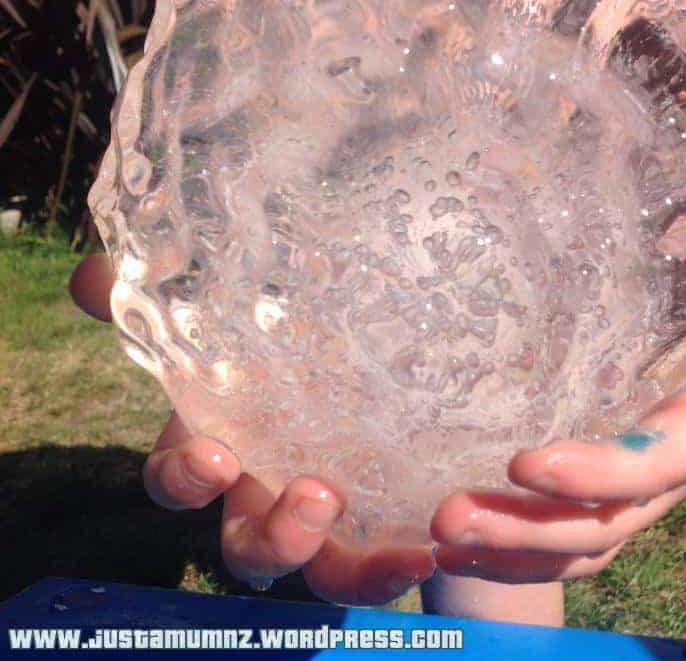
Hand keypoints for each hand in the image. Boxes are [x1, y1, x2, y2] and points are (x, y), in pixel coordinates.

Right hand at [69, 255, 433, 601]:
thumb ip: (169, 287)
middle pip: (250, 546)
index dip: (185, 478)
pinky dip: (399, 564)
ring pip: (321, 570)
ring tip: (399, 546)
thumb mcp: (238, 297)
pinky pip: (381, 559)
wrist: (365, 331)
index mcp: (223, 441)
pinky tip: (432, 544)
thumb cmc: (286, 320)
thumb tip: (93, 275)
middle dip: (275, 536)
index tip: (215, 453)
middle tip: (316, 495)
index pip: (175, 480)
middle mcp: (267, 489)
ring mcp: (326, 512)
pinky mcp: (380, 516)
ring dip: (350, 569)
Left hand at [430, 202, 685, 581]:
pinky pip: (570, 517)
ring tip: (437, 537)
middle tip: (446, 518)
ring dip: (510, 547)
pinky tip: (457, 525)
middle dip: (530, 533)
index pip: (662, 463)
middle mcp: (683, 466)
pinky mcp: (622, 464)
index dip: (602, 474)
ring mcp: (650, 474)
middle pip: (607, 525)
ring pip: (582, 538)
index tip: (525, 464)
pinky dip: (516, 531)